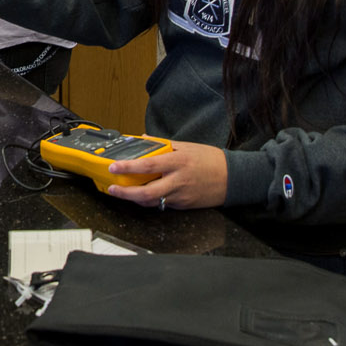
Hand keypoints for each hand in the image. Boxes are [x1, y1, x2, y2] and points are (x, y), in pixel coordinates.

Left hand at [103, 142, 227, 211]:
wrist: (233, 178)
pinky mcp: (184, 205)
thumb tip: (143, 139)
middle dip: (125, 193)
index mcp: (178, 162)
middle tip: (113, 188)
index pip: (148, 165)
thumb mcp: (186, 146)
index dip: (128, 167)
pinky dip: (150, 200)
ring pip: (152, 201)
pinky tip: (142, 195)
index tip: (113, 166)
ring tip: (122, 192)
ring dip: (134, 198)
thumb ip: (162, 144)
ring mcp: (181, 195)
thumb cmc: (211, 160)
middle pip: (146, 192)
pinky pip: (163, 204)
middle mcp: (178, 180)